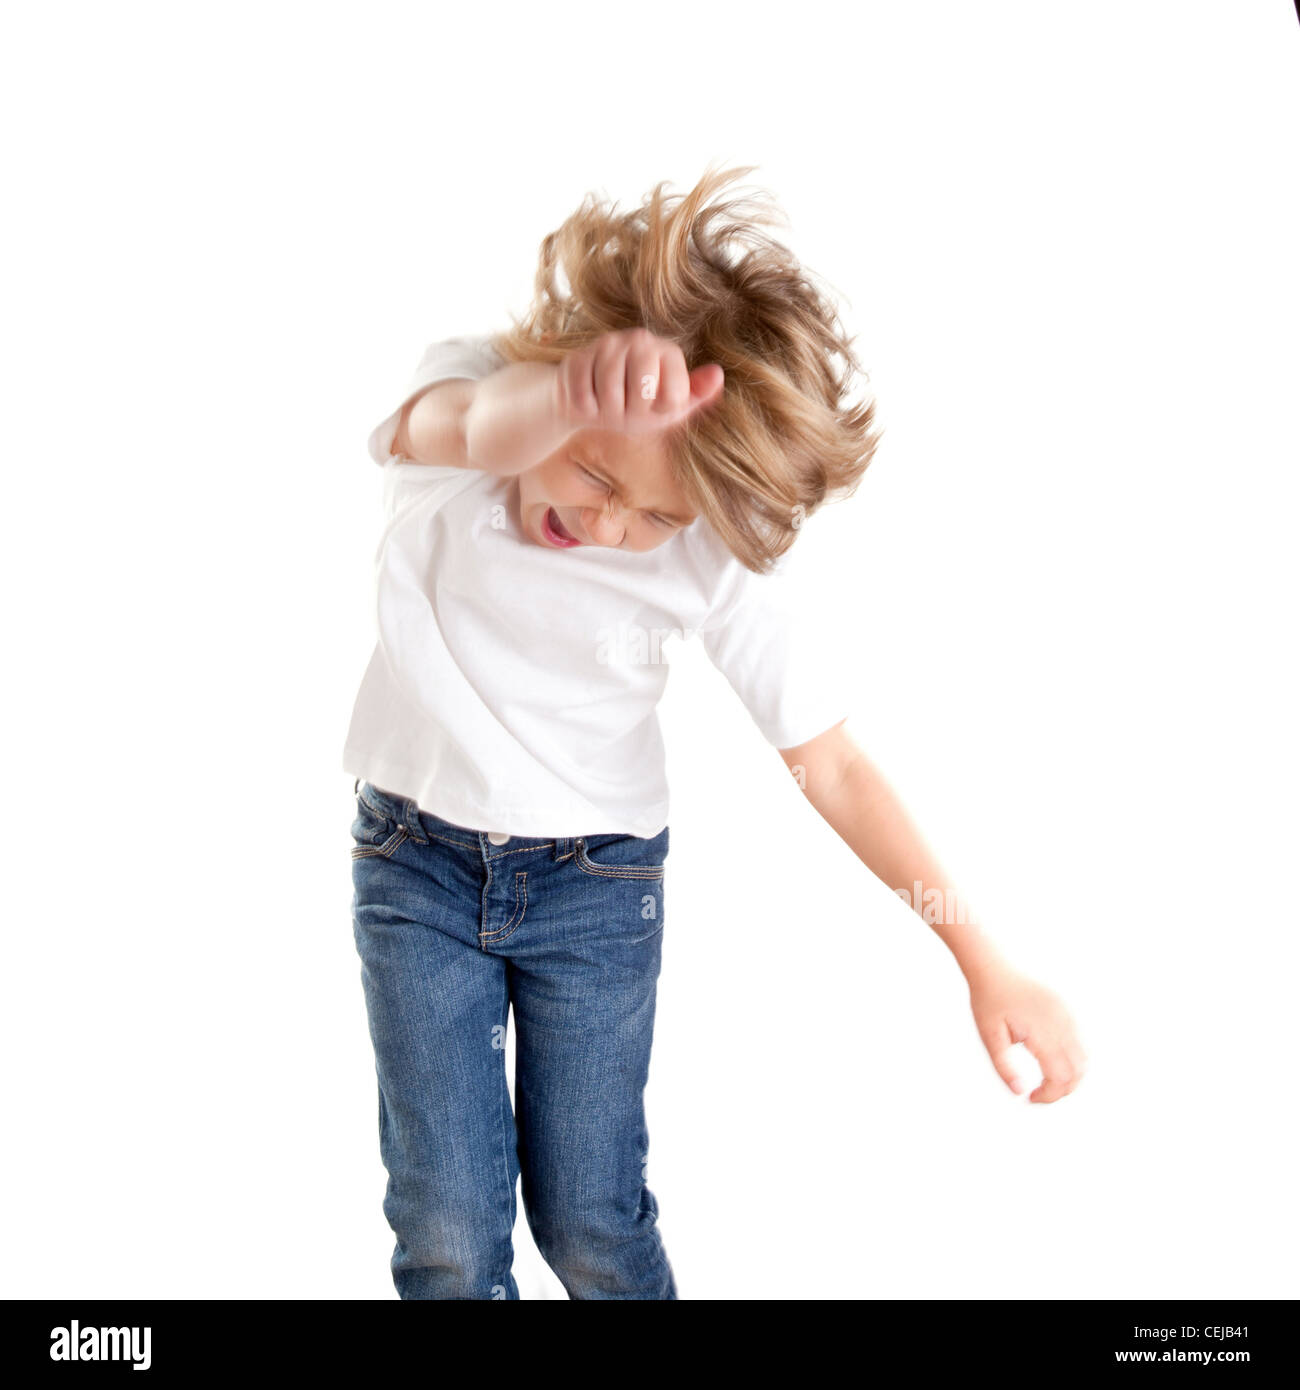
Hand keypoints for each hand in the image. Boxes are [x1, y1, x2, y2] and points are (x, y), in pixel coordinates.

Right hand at [553, 327, 723, 437]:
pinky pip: (584, 397)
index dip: (662, 411)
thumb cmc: (635, 406)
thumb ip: (695, 395)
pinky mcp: (577, 357)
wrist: (589, 405)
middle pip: (643, 390)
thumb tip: (718, 375)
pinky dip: (587, 409)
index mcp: (667, 351)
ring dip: (608, 411)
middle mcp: (640, 340)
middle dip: (633, 410)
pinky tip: (589, 400)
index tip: (654, 406)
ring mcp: (607, 345)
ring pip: (611, 394)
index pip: (674, 394)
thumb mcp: (669, 407)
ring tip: (609, 404)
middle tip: (628, 408)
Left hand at [968, 964, 1086, 1102]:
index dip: (1049, 1096)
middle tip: (1038, 1094)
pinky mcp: (1067, 1010)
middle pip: (1078, 1072)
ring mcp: (1067, 1015)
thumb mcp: (989, 1036)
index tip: (1030, 1099)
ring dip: (1070, 1077)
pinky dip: (1073, 1060)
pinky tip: (1051, 1062)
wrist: (994, 969)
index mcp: (1043, 1031)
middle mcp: (1061, 1023)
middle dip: (1061, 1090)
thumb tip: (1020, 1093)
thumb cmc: (989, 1002)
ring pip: (1084, 1059)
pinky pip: (1080, 1042)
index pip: (1061, 1077)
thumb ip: (1004, 1066)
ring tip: (1046, 1080)